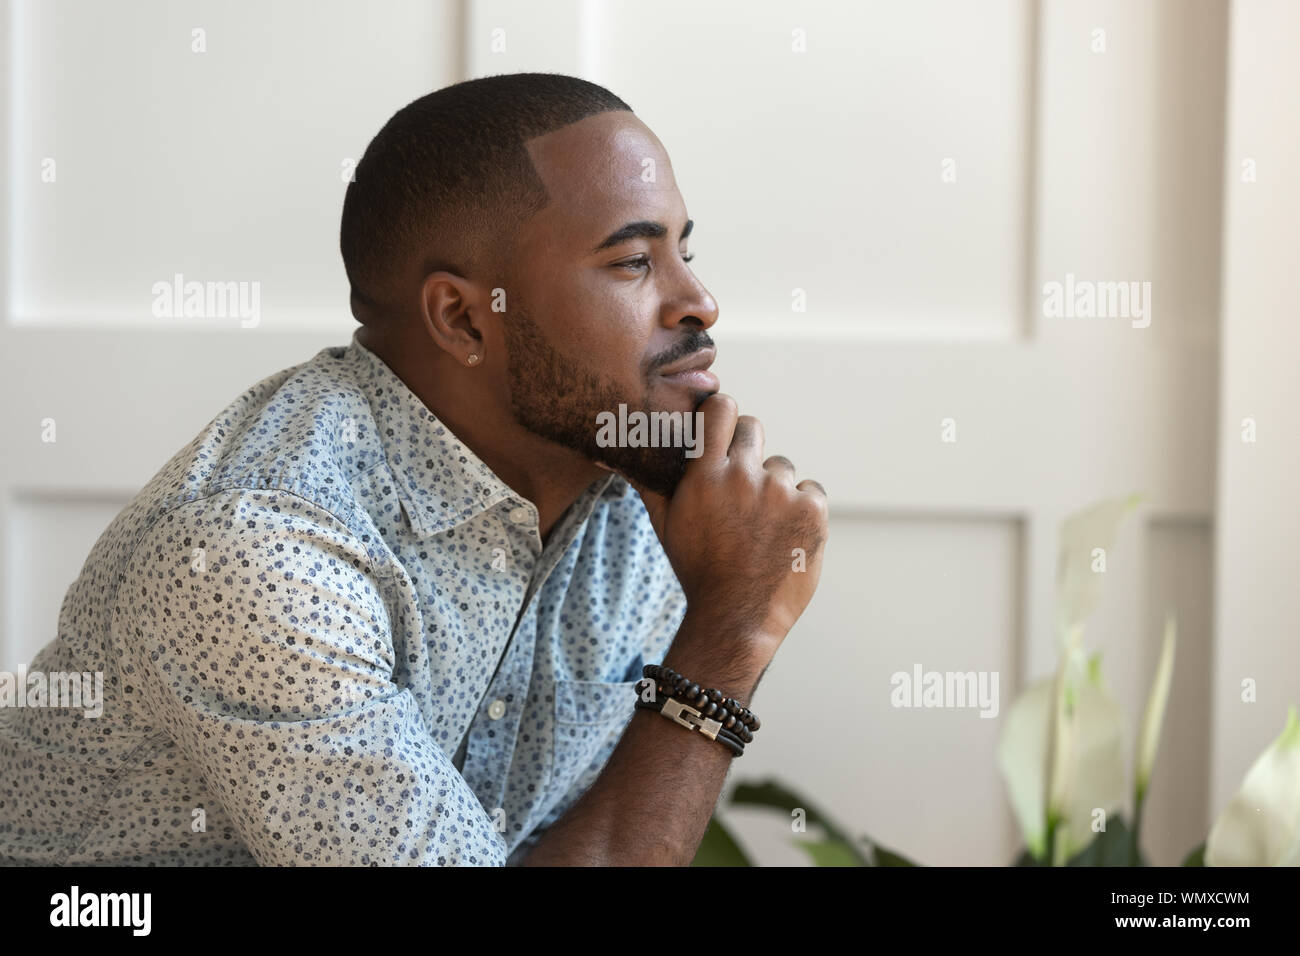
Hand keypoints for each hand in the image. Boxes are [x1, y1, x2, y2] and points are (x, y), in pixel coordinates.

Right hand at [599, 393, 827, 657]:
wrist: (737, 618)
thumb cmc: (697, 571)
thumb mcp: (665, 526)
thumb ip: (646, 483)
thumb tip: (608, 457)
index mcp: (705, 476)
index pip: (720, 409)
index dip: (724, 414)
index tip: (723, 428)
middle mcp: (743, 477)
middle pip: (754, 429)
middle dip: (748, 449)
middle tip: (743, 483)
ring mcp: (781, 492)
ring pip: (782, 466)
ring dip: (775, 488)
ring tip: (762, 526)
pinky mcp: (811, 509)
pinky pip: (810, 491)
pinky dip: (802, 511)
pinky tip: (785, 537)